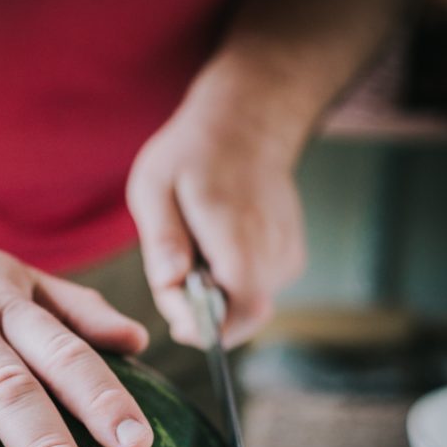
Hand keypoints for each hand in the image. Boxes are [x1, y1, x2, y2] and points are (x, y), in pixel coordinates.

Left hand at [127, 90, 305, 347]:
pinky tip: (217, 245)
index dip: (199, 325)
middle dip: (200, 312)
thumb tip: (170, 282)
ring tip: (197, 246)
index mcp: (240, 240)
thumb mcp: (155, 186)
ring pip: (244, 310)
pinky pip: (253, 293)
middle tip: (177, 270)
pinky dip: (229, 282)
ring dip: (213, 295)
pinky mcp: (291, 262)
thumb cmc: (192, 154)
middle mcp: (274, 256)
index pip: (233, 317)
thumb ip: (162, 240)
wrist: (248, 122)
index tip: (173, 299)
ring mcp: (288, 261)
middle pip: (237, 320)